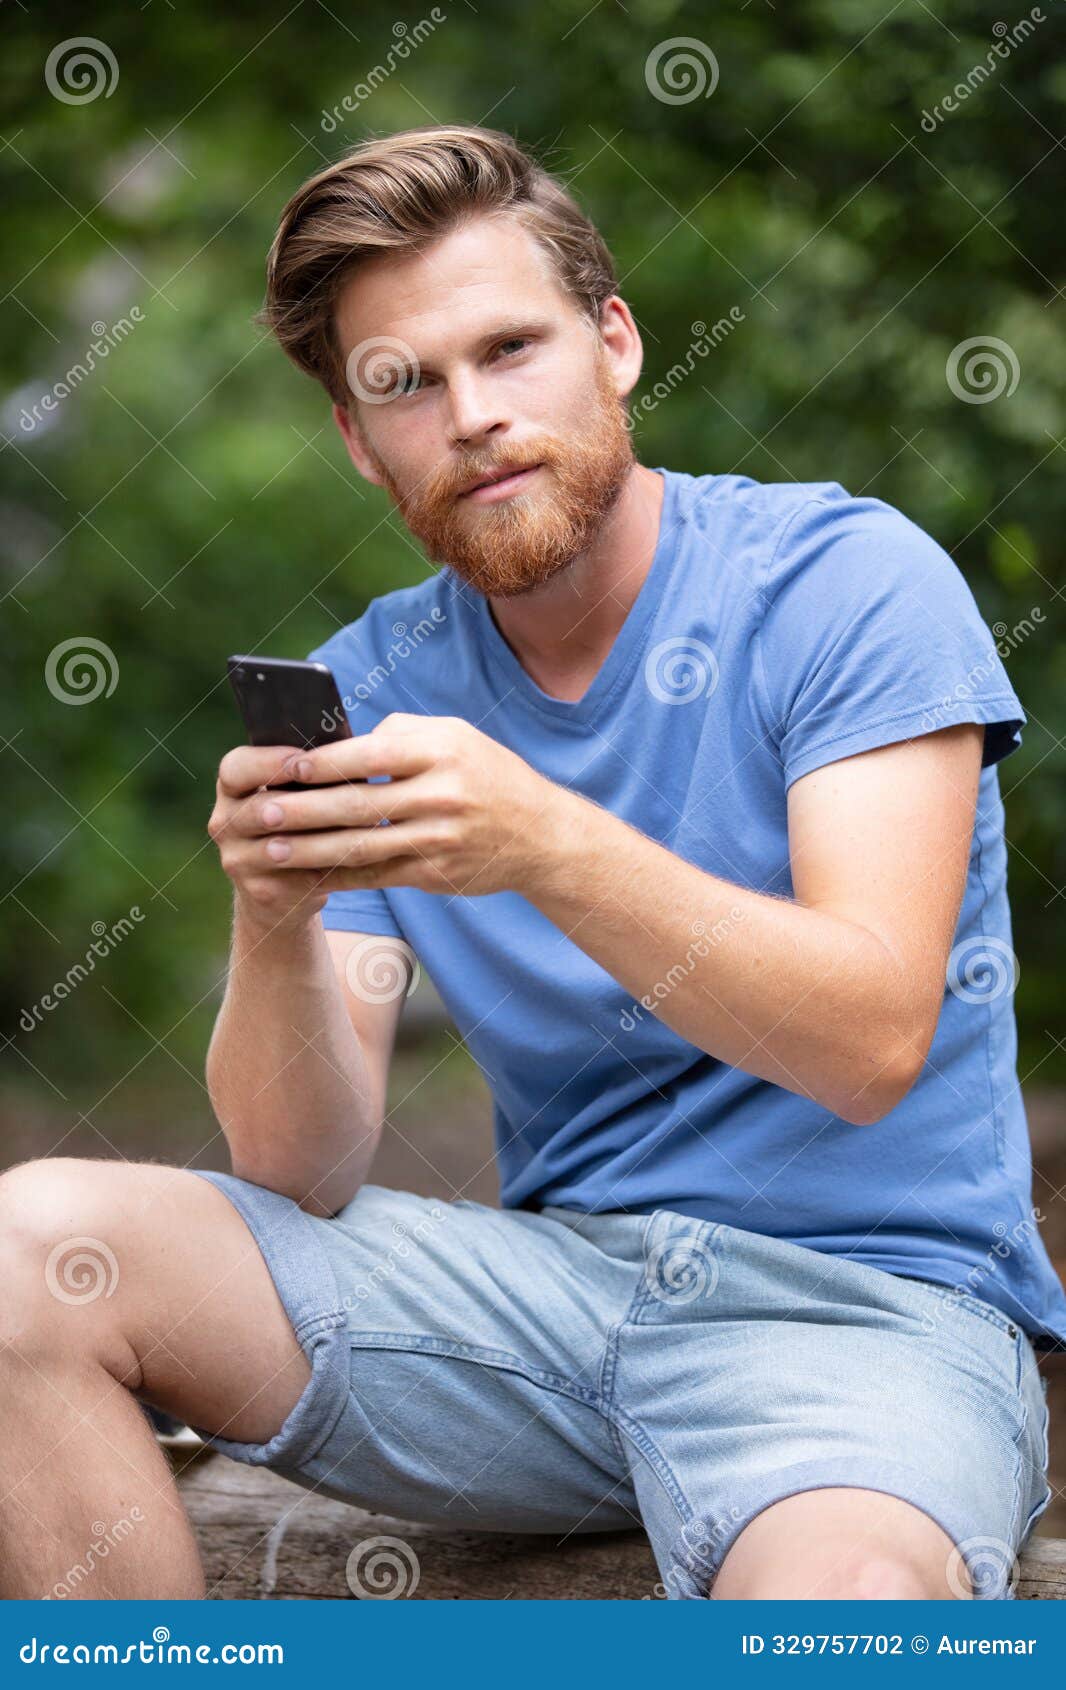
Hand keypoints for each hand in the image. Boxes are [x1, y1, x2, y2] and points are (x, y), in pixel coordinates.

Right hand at [208, 742, 342, 931]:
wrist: (285, 887)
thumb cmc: (303, 820)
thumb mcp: (299, 791)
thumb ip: (312, 772)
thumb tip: (352, 749)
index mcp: (232, 787)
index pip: (235, 768)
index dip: (269, 762)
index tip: (303, 760)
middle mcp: (225, 823)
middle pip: (256, 809)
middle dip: (299, 803)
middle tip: (338, 795)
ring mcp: (238, 860)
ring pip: (278, 848)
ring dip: (322, 838)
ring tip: (361, 826)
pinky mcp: (261, 891)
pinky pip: (299, 877)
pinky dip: (331, 867)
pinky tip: (362, 859)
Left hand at [216, 714, 565, 899]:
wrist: (542, 836)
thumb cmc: (489, 775)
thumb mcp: (456, 737)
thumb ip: (401, 732)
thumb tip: (341, 740)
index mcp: (440, 753)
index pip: (369, 754)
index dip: (322, 762)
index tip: (283, 765)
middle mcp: (440, 795)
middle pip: (357, 804)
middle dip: (303, 810)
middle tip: (260, 811)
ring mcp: (438, 839)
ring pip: (361, 846)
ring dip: (309, 850)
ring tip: (269, 849)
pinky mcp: (435, 874)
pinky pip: (377, 875)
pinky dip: (338, 877)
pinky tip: (305, 874)